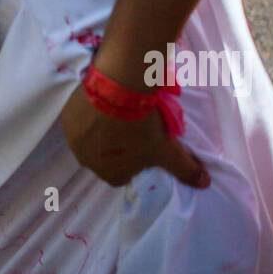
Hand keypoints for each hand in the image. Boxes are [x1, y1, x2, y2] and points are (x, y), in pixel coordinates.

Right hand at [59, 81, 209, 187]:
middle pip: (106, 157)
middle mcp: (88, 163)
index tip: (143, 142)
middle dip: (117, 145)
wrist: (118, 89)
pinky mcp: (67, 119)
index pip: (125, 173)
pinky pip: (80, 120)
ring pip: (91, 138)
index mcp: (112, 176)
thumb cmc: (143, 126)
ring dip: (102, 129)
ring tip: (118, 111)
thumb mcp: (169, 149)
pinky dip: (90, 114)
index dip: (135, 159)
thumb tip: (205, 184)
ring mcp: (74, 141)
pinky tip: (103, 102)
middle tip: (131, 125)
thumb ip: (185, 169)